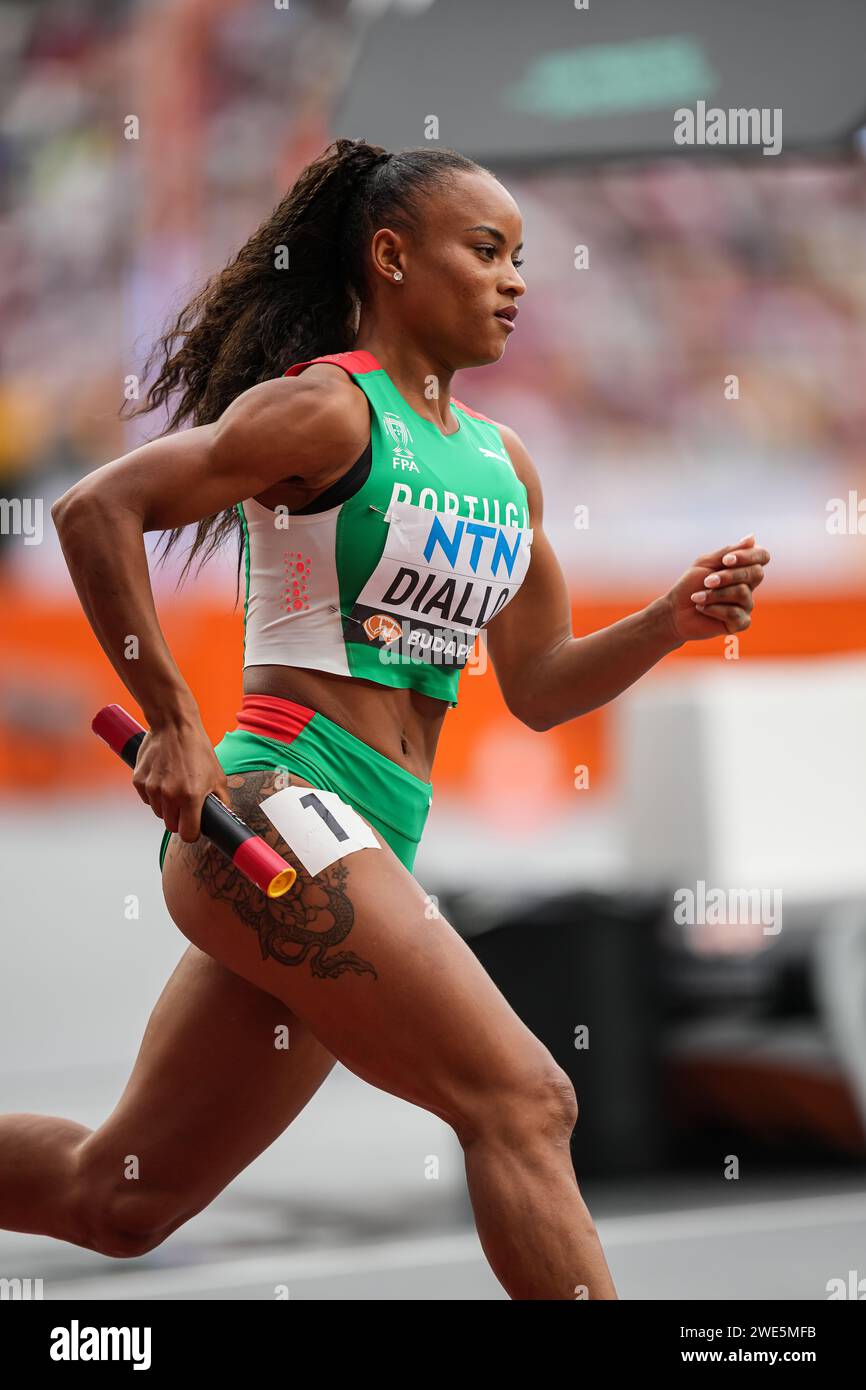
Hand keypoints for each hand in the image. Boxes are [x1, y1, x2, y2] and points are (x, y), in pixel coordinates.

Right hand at [132, 715, 232, 842]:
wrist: (174, 725)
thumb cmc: (198, 750)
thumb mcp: (218, 776)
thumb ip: (222, 802)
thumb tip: (224, 820)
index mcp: (191, 796)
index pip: (188, 834)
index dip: (192, 832)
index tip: (194, 825)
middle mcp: (169, 795)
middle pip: (171, 826)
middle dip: (179, 818)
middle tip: (185, 802)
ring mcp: (152, 788)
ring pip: (158, 813)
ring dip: (166, 806)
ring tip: (174, 785)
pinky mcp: (138, 780)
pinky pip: (146, 799)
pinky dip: (153, 794)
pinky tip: (162, 778)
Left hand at [658, 533, 770, 643]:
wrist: (675, 610)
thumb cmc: (691, 585)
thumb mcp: (706, 563)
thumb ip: (729, 551)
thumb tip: (752, 537)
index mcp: (743, 568)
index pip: (762, 556)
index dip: (748, 556)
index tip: (726, 560)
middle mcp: (749, 586)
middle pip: (756, 574)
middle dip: (728, 576)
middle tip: (706, 581)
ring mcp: (746, 605)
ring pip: (742, 593)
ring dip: (714, 594)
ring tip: (697, 597)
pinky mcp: (740, 623)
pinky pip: (735, 613)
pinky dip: (713, 609)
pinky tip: (702, 609)